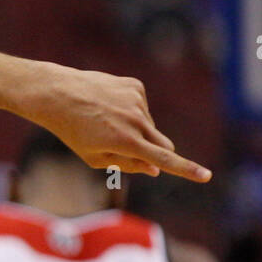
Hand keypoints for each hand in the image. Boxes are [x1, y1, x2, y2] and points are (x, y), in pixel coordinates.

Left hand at [24, 64, 210, 181]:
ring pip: (149, 125)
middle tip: (130, 149)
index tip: (206, 175)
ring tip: (104, 121)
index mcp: (127, 142)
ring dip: (136, 129)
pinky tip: (107, 105)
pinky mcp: (134, 86)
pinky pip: (141, 106)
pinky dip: (131, 110)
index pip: (164, 159)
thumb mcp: (93, 157)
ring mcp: (137, 100)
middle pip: (163, 144)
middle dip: (156, 152)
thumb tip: (155, 168)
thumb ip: (126, 164)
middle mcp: (136, 120)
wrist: (55, 93)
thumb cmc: (71, 130)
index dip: (186, 169)